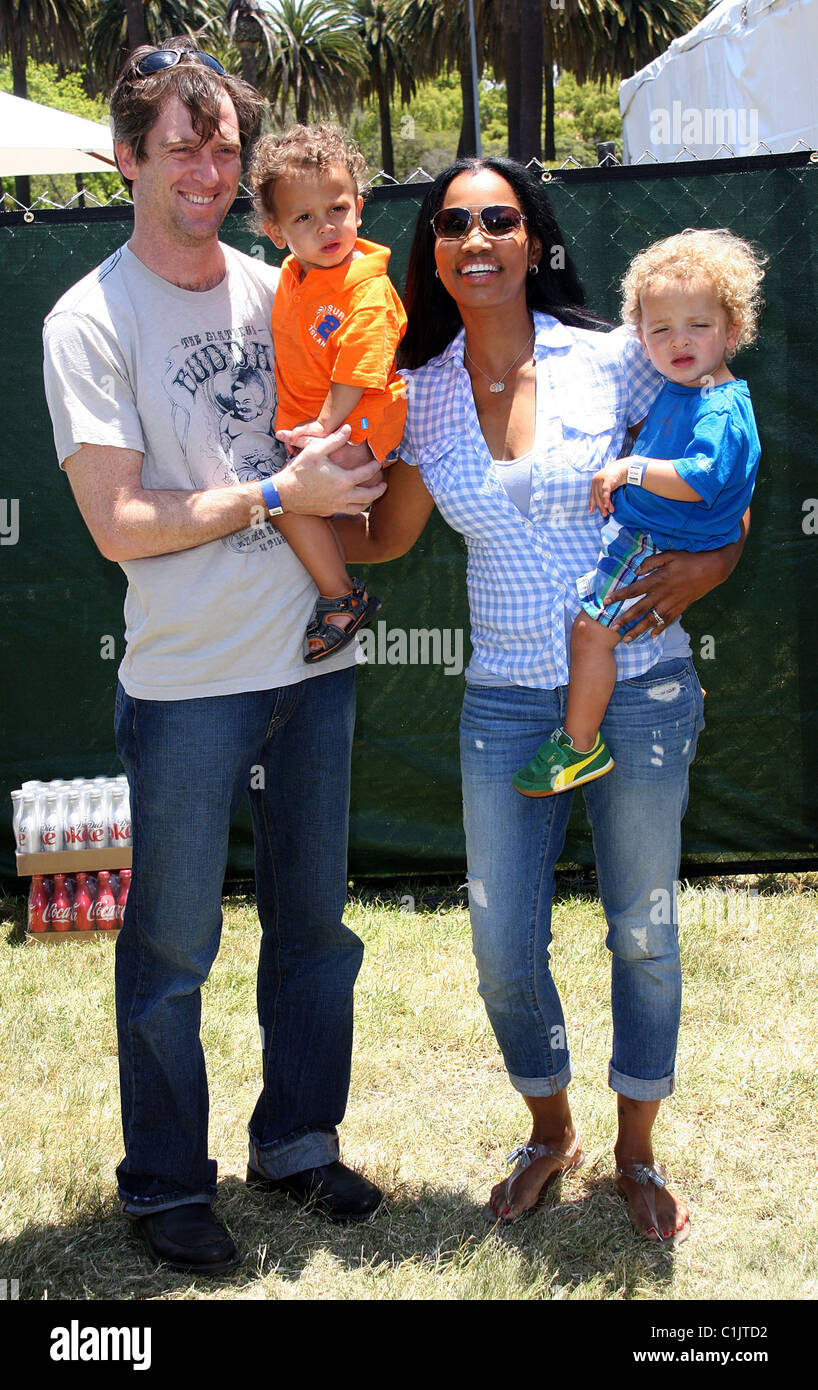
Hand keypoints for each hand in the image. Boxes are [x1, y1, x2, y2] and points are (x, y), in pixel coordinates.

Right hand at [274, 425, 386, 515]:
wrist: (284, 494)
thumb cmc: (299, 471)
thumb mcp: (316, 450)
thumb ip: (334, 440)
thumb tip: (348, 428)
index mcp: (343, 480)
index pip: (367, 473)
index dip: (375, 466)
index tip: (379, 462)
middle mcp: (343, 496)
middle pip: (369, 496)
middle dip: (379, 490)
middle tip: (384, 484)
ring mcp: (336, 506)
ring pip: (360, 507)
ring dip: (369, 501)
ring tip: (373, 496)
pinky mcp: (329, 512)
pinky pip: (348, 511)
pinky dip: (356, 507)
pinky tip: (355, 502)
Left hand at [589, 461, 625, 515]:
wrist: (624, 467)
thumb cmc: (616, 477)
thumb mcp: (607, 485)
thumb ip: (603, 492)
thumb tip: (602, 504)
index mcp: (594, 482)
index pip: (592, 495)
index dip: (591, 504)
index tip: (591, 512)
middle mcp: (596, 480)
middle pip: (597, 496)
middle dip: (601, 507)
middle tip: (605, 515)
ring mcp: (601, 479)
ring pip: (602, 495)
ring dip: (606, 504)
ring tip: (611, 511)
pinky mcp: (608, 479)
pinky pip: (605, 491)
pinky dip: (606, 499)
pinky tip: (607, 505)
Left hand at [606, 548, 725, 641]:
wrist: (711, 570)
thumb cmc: (689, 559)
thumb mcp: (669, 555)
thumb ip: (651, 562)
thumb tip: (636, 570)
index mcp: (657, 580)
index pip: (633, 590)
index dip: (618, 596)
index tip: (605, 602)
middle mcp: (662, 594)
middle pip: (639, 609)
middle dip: (625, 619)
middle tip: (612, 628)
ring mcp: (671, 603)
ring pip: (651, 619)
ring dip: (638, 630)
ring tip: (627, 639)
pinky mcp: (681, 607)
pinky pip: (667, 621)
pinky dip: (659, 629)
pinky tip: (651, 636)